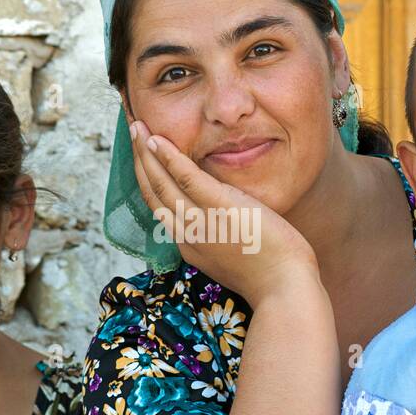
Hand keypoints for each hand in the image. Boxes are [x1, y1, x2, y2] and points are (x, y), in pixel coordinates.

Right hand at [127, 116, 318, 303]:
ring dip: (144, 152)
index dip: (146, 179)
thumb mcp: (234, 253)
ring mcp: (201, 222)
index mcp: (190, 245)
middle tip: (131, 130)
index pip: (159, 207)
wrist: (284, 288)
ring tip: (135, 125)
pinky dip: (167, 157)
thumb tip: (221, 212)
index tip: (141, 157)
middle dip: (138, 159)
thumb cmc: (270, 273)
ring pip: (161, 183)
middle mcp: (187, 234)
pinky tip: (156, 139)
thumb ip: (220, 232)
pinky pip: (186, 177)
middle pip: (153, 192)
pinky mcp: (220, 208)